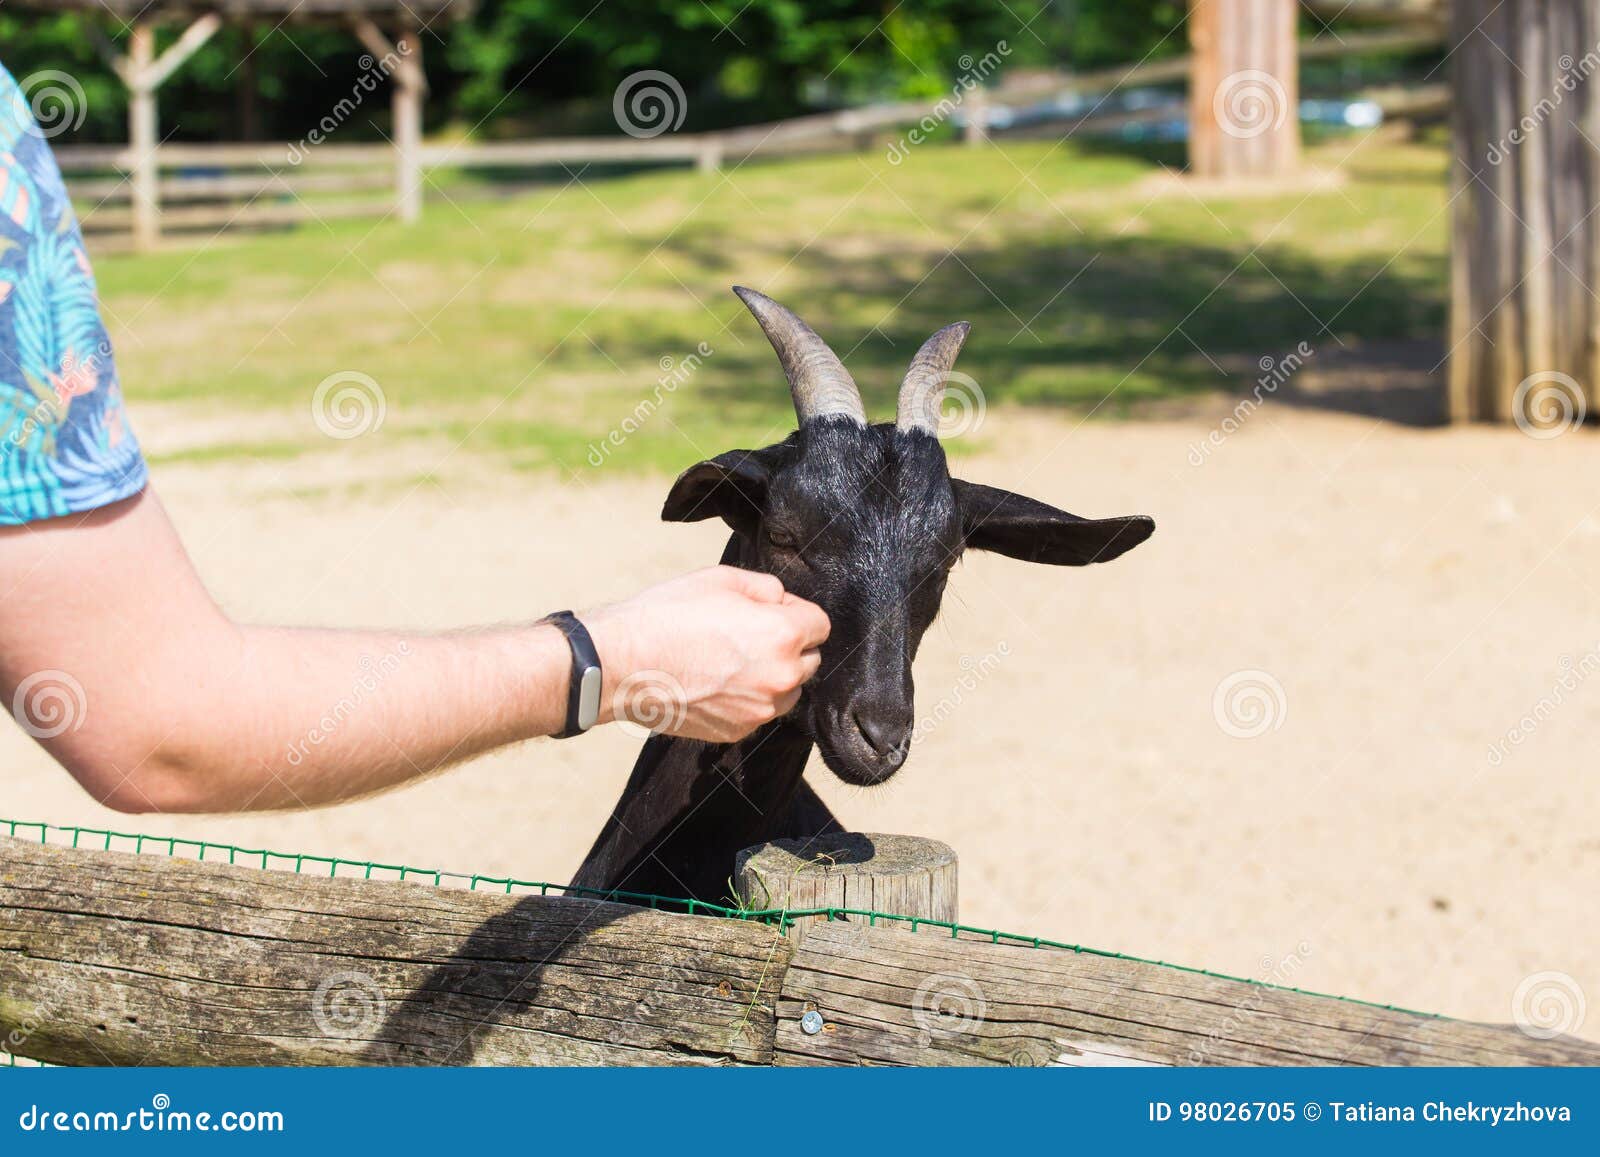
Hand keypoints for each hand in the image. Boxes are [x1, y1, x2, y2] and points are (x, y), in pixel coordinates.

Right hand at [582, 566, 829, 741]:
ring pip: (788, 690)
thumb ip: (766, 588)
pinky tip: (715, 682)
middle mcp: (782, 677)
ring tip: (731, 661)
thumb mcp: (721, 579)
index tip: (770, 612)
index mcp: (784, 635)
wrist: (622, 664)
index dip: (795, 614)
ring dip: (773, 676)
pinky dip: (747, 699)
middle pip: (809, 660)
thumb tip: (782, 601)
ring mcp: (761, 709)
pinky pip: (759, 711)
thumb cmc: (667, 615)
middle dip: (789, 646)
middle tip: (747, 634)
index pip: (820, 624)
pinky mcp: (739, 731)